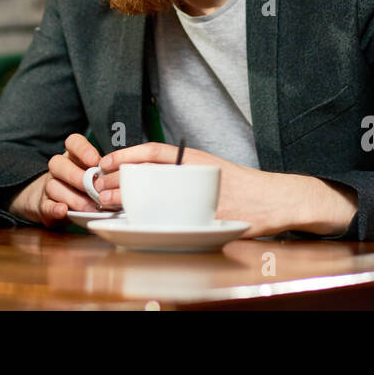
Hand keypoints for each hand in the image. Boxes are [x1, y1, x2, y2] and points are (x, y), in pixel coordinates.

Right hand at [9, 133, 103, 225]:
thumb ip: (102, 174)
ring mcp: (49, 186)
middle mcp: (59, 168)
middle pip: (58, 163)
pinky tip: (63, 210)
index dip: (83, 149)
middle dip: (77, 176)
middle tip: (93, 188)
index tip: (94, 160)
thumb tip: (118, 178)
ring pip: (53, 186)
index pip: (73, 142)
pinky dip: (54, 208)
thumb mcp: (93, 175)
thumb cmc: (82, 186)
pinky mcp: (44, 205)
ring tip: (89, 207)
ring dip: (72, 197)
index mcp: (73, 156)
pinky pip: (46, 205)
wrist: (56, 202)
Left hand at [95, 143, 355, 237]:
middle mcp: (195, 173)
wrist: (275, 199)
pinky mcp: (208, 216)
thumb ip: (183, 169)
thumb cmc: (241, 185)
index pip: (154, 151)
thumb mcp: (209, 168)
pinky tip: (138, 222)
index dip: (126, 155)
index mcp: (195, 158)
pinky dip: (152, 219)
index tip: (104, 161)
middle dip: (119, 179)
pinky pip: (174, 217)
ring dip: (129, 197)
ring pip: (154, 193)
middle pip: (148, 172)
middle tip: (98, 187)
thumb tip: (149, 173)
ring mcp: (201, 195)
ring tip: (109, 203)